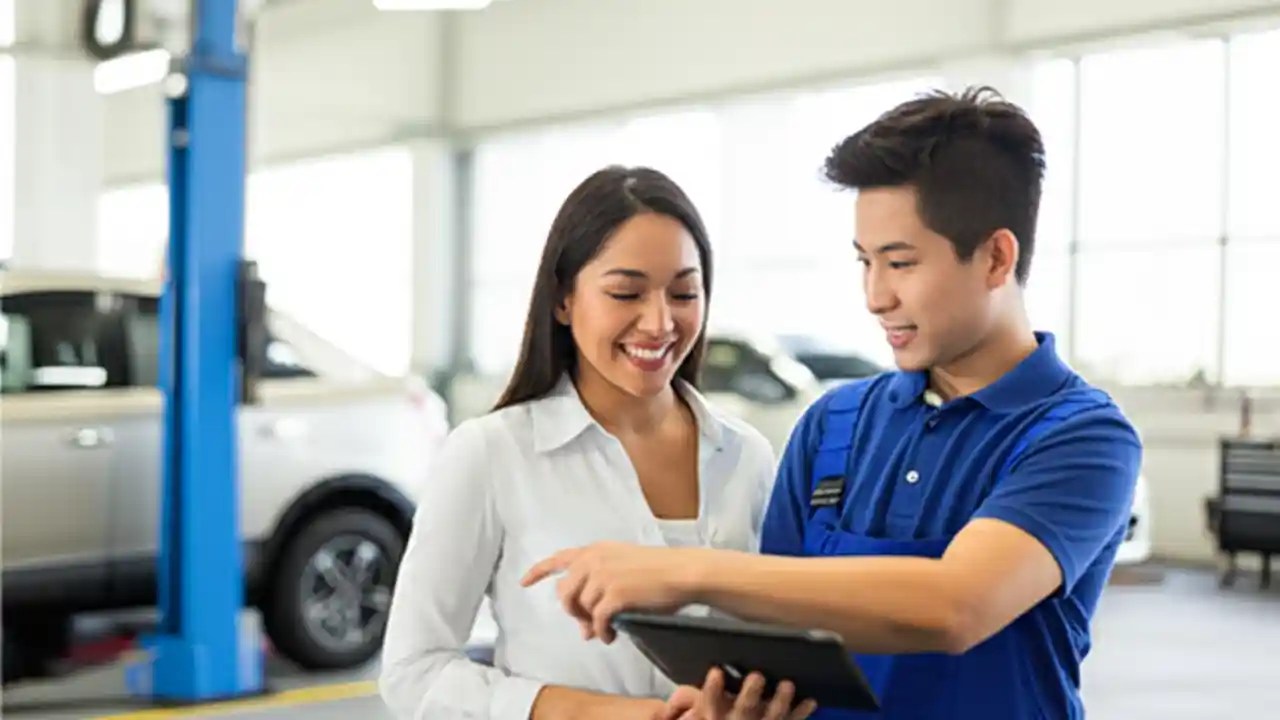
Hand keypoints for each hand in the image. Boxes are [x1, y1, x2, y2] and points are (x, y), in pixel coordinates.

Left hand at [521, 542, 705, 641]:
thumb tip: (584, 628)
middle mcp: (594, 559)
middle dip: (573, 613)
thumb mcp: (624, 568)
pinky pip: (597, 621)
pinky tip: (612, 635)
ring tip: (606, 630)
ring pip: (581, 609)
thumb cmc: (660, 572)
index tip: (524, 582)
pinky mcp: (614, 594)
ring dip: (591, 625)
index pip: (559, 558)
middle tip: (586, 626)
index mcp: (596, 550)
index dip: (538, 571)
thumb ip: (600, 589)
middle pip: (565, 593)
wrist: (683, 572)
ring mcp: (603, 576)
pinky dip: (602, 632)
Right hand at [656, 668, 817, 719]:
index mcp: (714, 718)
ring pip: (771, 718)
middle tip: (758, 676)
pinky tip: (810, 700)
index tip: (717, 671)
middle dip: (751, 694)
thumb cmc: (721, 718)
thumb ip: (702, 698)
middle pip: (744, 711)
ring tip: (788, 684)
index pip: (710, 704)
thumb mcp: (705, 712)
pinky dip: (801, 712)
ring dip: (781, 702)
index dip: (712, 690)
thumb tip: (706, 672)